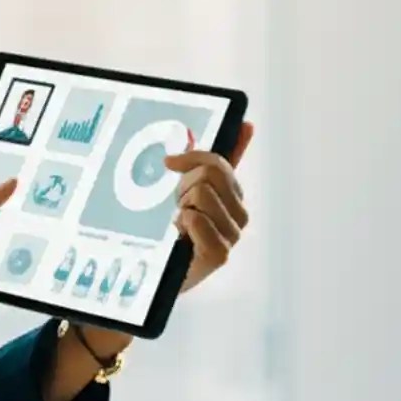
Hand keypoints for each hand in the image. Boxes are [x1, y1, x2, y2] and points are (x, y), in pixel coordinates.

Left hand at [164, 121, 254, 292]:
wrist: (161, 275)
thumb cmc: (174, 231)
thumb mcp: (186, 190)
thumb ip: (202, 160)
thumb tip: (239, 124)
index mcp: (233, 194)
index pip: (222, 160)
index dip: (193, 157)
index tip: (170, 163)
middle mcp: (239, 213)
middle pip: (210, 172)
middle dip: (183, 186)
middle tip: (176, 209)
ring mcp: (233, 234)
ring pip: (201, 193)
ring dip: (181, 206)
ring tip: (179, 226)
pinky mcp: (220, 254)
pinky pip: (196, 218)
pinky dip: (182, 224)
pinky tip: (181, 239)